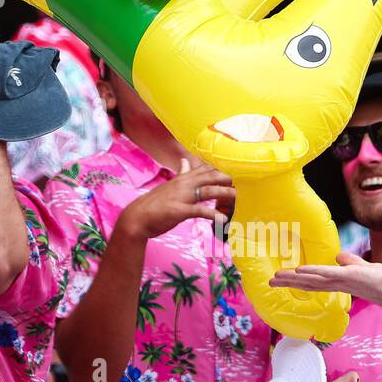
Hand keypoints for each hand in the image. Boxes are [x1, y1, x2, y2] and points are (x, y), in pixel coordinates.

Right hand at [118, 159, 232, 240]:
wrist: (136, 218)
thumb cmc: (154, 204)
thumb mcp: (169, 186)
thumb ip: (181, 174)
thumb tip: (187, 161)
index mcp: (182, 178)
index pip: (205, 169)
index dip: (221, 168)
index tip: (237, 167)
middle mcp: (183, 184)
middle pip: (210, 176)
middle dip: (228, 177)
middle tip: (245, 179)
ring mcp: (181, 197)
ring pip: (208, 191)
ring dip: (225, 193)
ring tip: (239, 197)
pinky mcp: (179, 210)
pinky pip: (198, 211)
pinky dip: (212, 215)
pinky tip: (222, 220)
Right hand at [270, 250, 381, 306]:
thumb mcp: (366, 268)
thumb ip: (351, 262)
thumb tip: (338, 256)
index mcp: (339, 282)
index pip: (314, 281)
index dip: (297, 280)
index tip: (282, 279)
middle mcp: (338, 284)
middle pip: (308, 283)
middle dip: (288, 282)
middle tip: (269, 282)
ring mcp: (343, 281)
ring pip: (313, 280)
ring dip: (293, 278)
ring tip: (275, 278)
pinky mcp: (350, 277)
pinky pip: (327, 274)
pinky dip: (312, 272)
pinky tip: (298, 270)